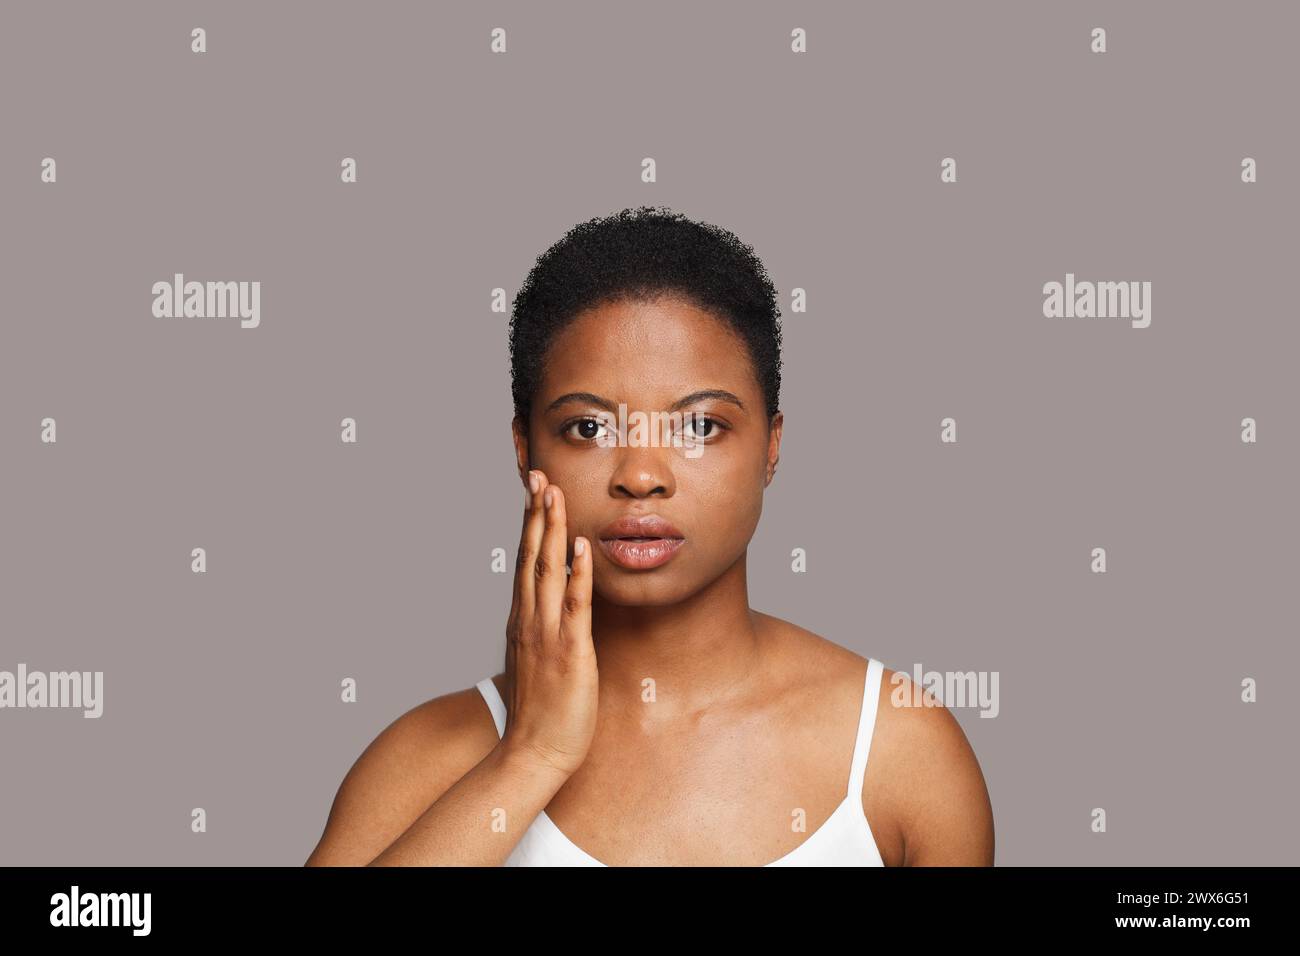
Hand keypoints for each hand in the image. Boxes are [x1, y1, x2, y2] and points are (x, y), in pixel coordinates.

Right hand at [500, 469, 597, 777]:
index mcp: (523, 621)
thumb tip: (550, 612)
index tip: (533, 491)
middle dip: (536, 513)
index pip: (524, 562)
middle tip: (538, 474)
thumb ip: (541, 633)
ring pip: (547, 572)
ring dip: (551, 530)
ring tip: (555, 493)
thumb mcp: (536, 662)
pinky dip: (577, 574)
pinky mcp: (570, 653)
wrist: (532, 753)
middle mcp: (529, 621)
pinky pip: (574, 607)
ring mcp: (547, 635)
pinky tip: (581, 546)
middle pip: (531, 556)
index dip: (529, 524)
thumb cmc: (540, 713)